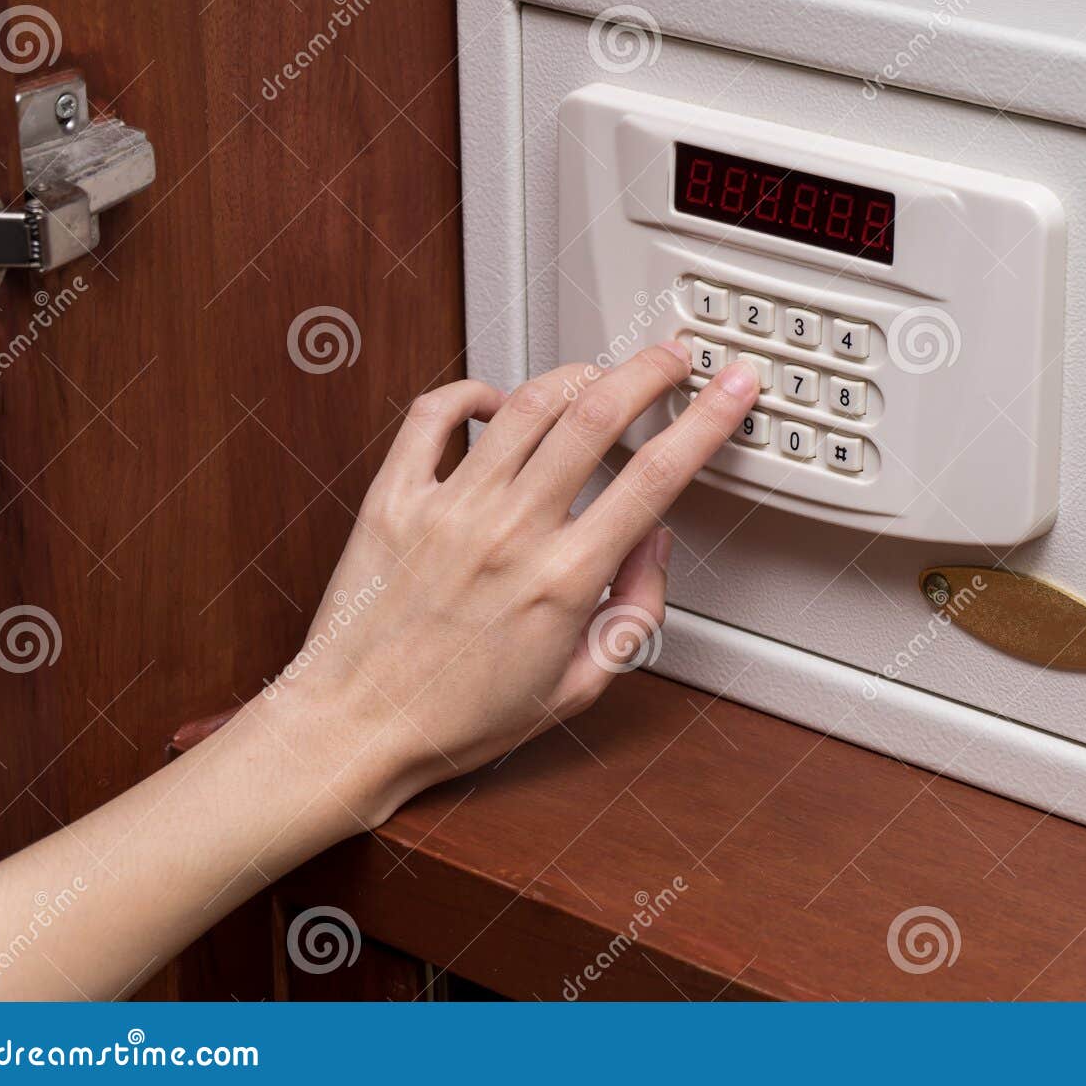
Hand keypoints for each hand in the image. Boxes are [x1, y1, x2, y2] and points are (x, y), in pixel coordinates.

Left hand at [253, 342, 759, 826]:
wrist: (354, 728)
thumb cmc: (460, 719)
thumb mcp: (577, 688)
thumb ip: (634, 614)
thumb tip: (653, 543)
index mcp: (564, 581)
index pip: (656, 477)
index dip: (707, 420)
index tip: (731, 389)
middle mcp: (509, 532)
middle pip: (597, 416)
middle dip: (649, 371)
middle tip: (672, 357)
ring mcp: (448, 508)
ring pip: (526, 404)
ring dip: (575, 375)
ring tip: (598, 376)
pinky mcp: (394, 499)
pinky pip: (434, 415)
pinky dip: (472, 392)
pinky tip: (497, 402)